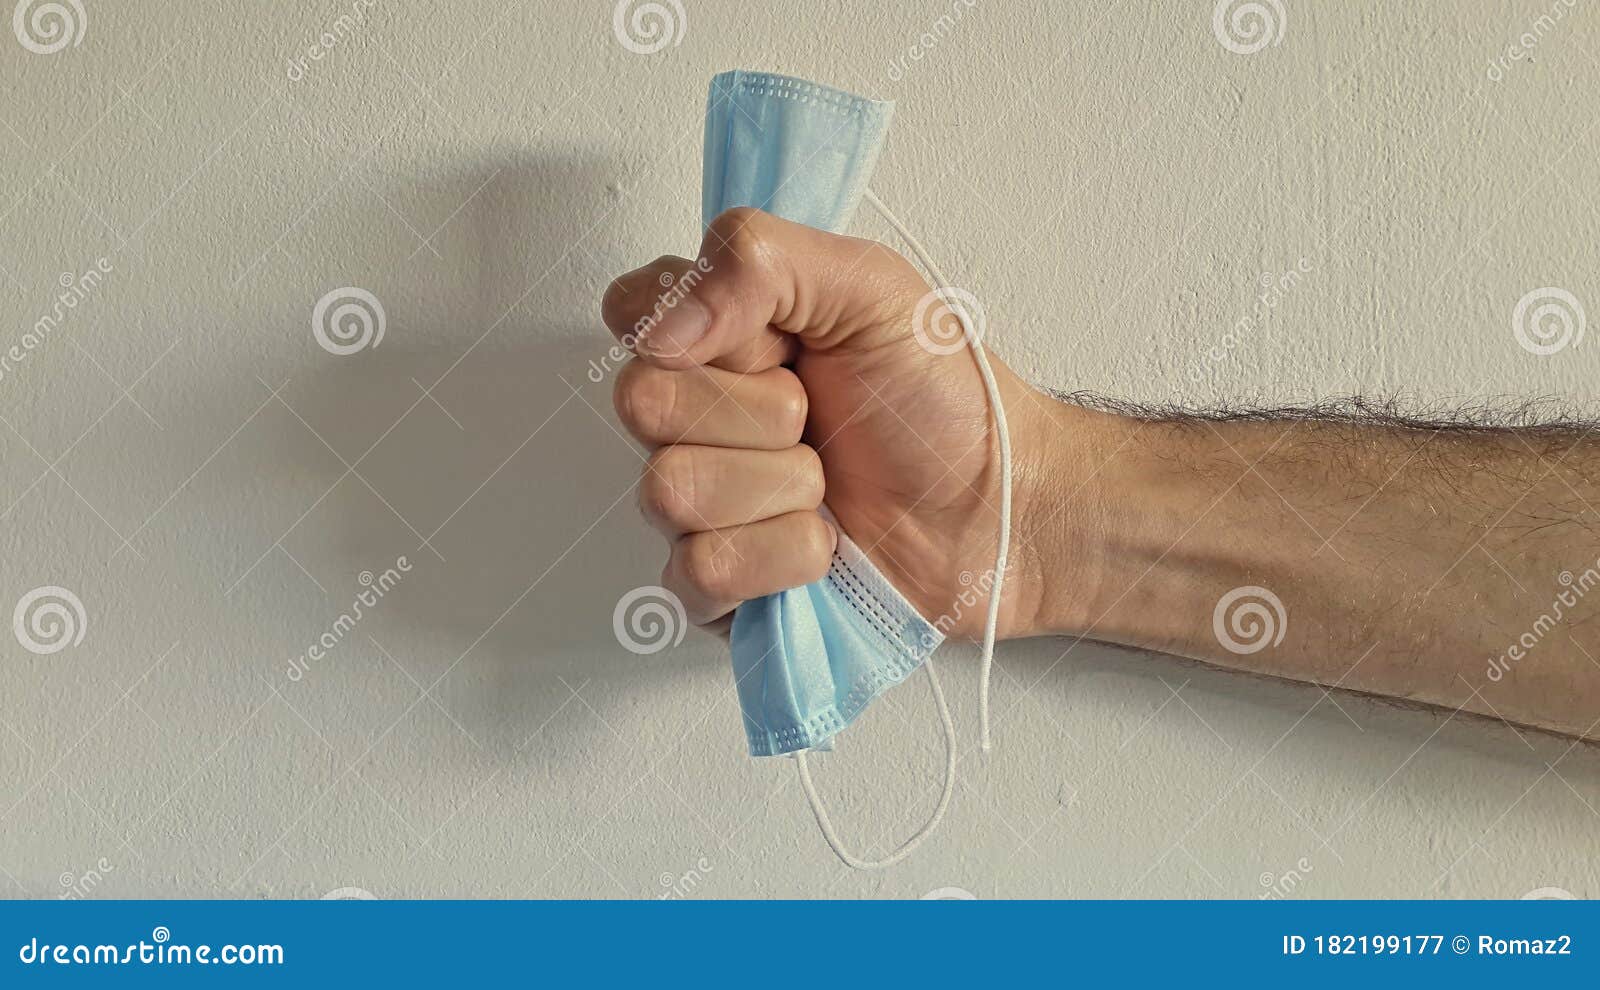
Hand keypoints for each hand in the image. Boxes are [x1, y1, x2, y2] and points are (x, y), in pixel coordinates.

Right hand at [602, 207, 1059, 637]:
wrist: (1001, 510)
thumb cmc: (942, 400)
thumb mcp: (868, 286)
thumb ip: (753, 260)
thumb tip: (658, 324)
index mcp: (717, 335)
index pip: (632, 313)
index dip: (699, 330)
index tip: (777, 342)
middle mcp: (693, 418)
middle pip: (644, 404)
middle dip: (758, 413)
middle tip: (819, 417)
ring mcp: (700, 508)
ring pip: (670, 492)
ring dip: (779, 489)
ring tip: (831, 486)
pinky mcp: (718, 589)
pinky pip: (699, 572)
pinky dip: (782, 557)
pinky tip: (825, 547)